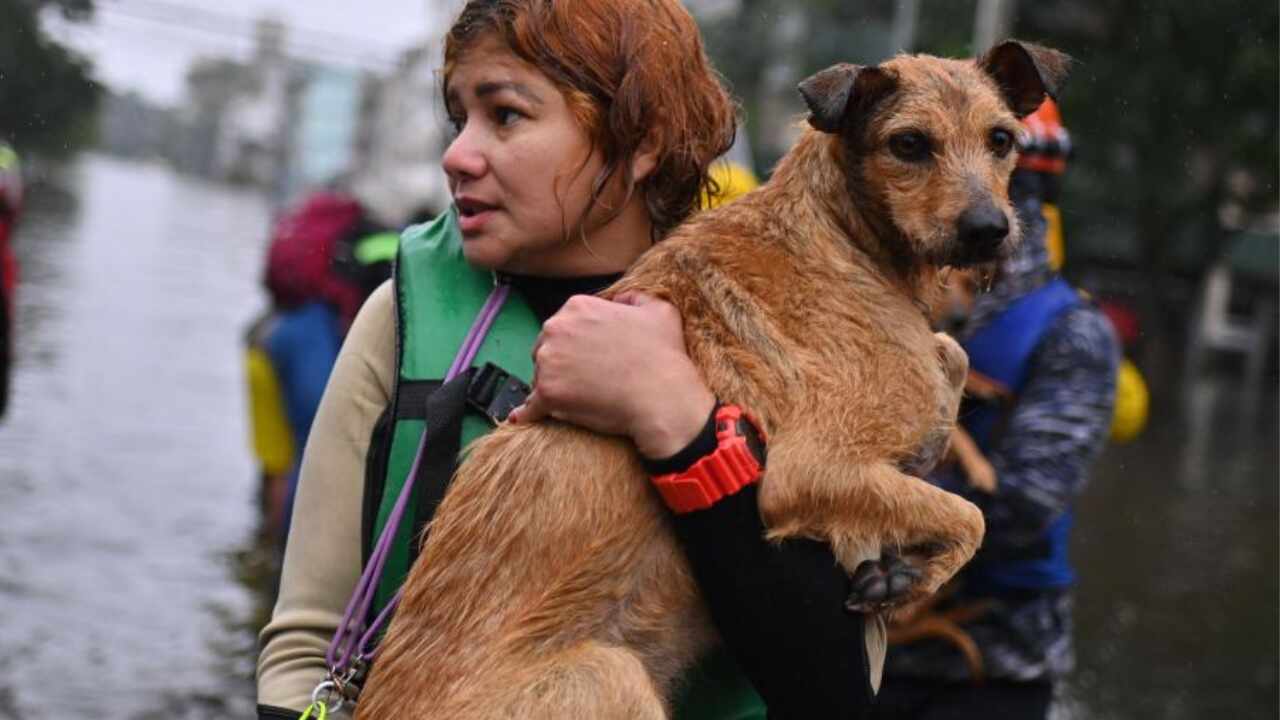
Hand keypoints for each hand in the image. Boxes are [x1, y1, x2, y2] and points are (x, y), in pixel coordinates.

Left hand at [507, 292, 714, 458]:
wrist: (662, 397)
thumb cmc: (663, 356)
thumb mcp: (658, 310)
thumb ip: (634, 298)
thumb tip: (621, 300)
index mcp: (578, 307)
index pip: (562, 324)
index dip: (575, 343)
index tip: (588, 357)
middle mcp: (556, 329)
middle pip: (546, 347)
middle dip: (560, 361)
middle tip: (585, 378)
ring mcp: (549, 362)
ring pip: (539, 375)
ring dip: (553, 385)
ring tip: (578, 397)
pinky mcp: (547, 394)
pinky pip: (530, 406)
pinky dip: (528, 412)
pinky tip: (525, 416)